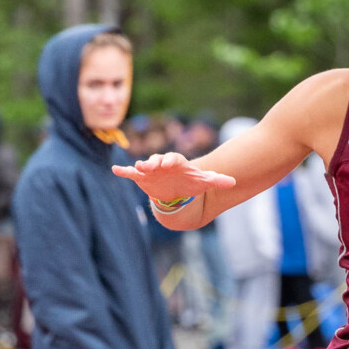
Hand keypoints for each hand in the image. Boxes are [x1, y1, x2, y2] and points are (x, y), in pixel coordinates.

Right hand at [111, 152, 235, 202]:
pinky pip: (131, 173)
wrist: (178, 189)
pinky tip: (115, 169)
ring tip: (137, 168)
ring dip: (140, 166)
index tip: (168, 163)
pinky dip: (123, 171)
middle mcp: (162, 163)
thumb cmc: (190, 182)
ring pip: (144, 166)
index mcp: (177, 162)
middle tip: (150, 165)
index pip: (174, 159)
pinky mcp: (142, 177)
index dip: (171, 160)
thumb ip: (217, 180)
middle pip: (157, 160)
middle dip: (154, 162)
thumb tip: (234, 182)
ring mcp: (151, 170)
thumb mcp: (203, 182)